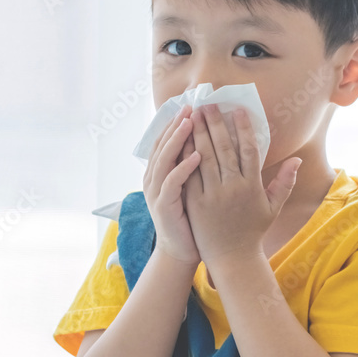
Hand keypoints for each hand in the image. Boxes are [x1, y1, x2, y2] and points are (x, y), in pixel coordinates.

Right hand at [142, 104, 202, 265]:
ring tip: (191, 123)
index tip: (191, 107)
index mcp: (158, 173)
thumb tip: (204, 141)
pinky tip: (198, 155)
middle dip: (176, 125)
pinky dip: (184, 167)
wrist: (180, 250)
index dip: (176, 124)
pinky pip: (173, 182)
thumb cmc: (189, 218)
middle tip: (191, 107)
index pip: (165, 141)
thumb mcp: (188, 187)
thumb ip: (190, 165)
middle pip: (163, 145)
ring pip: (165, 159)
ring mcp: (156, 192)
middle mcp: (153, 179)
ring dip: (178, 140)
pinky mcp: (164, 205)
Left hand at [181, 104, 301, 268]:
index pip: (248, 150)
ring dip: (198, 133)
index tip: (237, 110)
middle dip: (215, 124)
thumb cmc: (252, 231)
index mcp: (252, 186)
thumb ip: (285, 182)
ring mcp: (213, 194)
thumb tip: (297, 159)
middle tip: (208, 104)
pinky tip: (182, 139)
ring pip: (204, 157)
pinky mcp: (195, 202)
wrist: (232, 257)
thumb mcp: (272, 207)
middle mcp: (233, 188)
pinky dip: (185, 155)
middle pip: (223, 148)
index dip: (243, 128)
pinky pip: (190, 174)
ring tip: (194, 115)